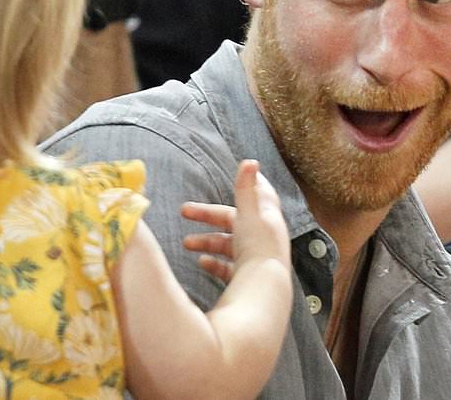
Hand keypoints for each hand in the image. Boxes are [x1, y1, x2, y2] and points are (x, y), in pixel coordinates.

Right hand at [181, 160, 289, 282]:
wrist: (264, 290)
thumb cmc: (256, 248)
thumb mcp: (248, 214)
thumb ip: (245, 188)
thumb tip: (250, 161)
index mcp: (267, 219)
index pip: (260, 196)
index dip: (249, 185)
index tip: (239, 175)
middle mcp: (264, 238)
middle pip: (235, 220)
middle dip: (209, 215)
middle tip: (183, 211)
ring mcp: (256, 259)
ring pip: (229, 245)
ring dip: (207, 241)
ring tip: (186, 243)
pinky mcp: (248, 279)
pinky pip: (229, 268)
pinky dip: (214, 263)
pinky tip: (201, 263)